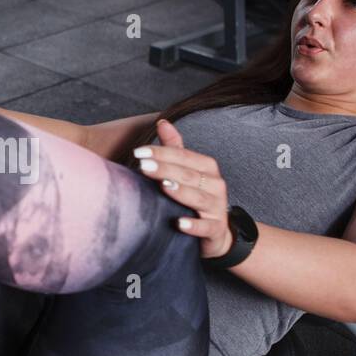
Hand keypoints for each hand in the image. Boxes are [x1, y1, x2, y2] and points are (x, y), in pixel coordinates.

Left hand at [135, 119, 233, 260]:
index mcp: (207, 168)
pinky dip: (193, 225)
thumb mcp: (186, 171)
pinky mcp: (216, 229)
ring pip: (198, 198)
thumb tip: (162, 122)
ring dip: (180, 192)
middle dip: (165, 169)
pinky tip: (179, 223)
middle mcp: (215, 185)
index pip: (183, 156)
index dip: (162, 152)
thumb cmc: (196, 197)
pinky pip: (206, 227)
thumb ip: (175, 148)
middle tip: (143, 166)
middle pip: (188, 175)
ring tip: (163, 186)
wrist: (216, 232)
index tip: (139, 152)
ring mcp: (217, 207)